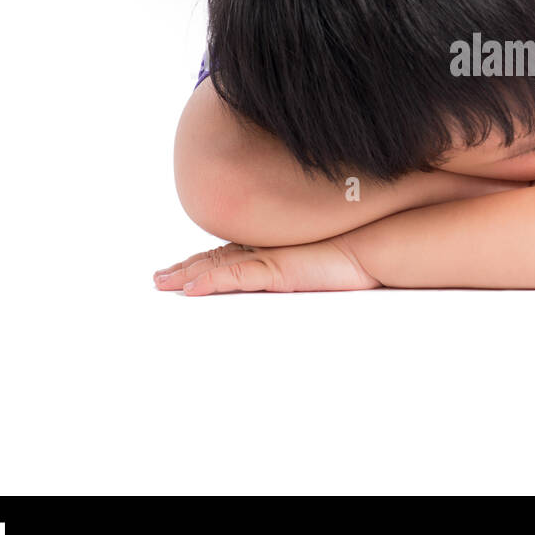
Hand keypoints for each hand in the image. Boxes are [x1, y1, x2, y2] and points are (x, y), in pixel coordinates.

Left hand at [153, 237, 379, 295]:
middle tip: (160, 279)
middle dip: (187, 268)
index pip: (234, 254)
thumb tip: (315, 266)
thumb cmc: (359, 250)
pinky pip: (235, 276)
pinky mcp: (275, 268)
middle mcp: (267, 249)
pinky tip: (190, 291)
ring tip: (162, 285)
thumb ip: (313, 261)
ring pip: (218, 267)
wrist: (375, 243)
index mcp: (277, 248)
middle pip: (217, 258)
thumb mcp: (328, 259)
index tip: (186, 269)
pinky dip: (211, 282)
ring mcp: (269, 257)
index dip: (207, 261)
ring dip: (188, 275)